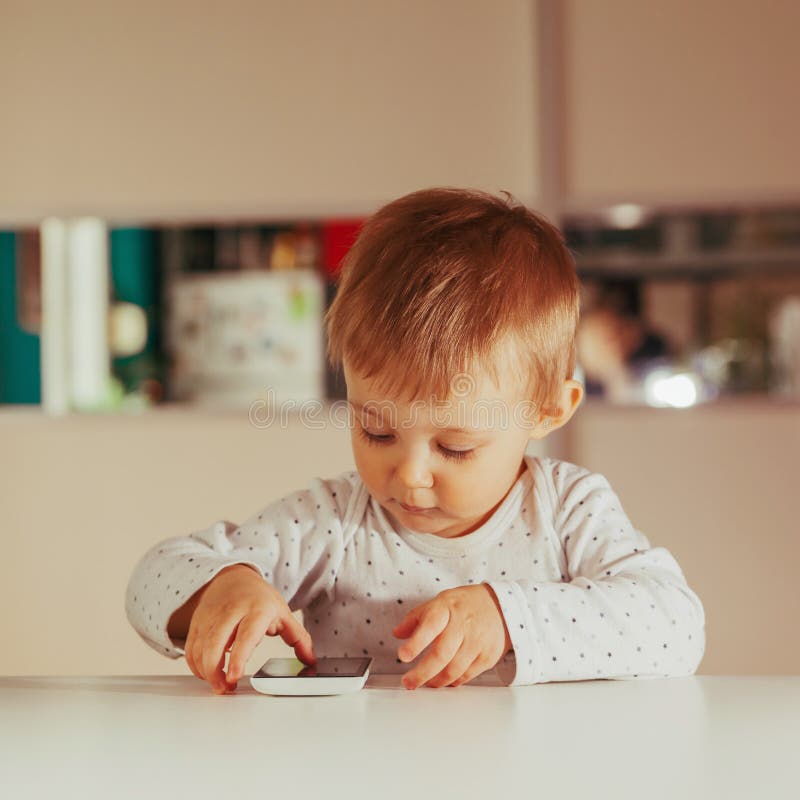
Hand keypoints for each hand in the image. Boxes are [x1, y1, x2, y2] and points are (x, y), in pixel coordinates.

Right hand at [182, 564, 315, 694]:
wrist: (233, 577)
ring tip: (217, 684)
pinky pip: (190, 647)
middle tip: (224, 688)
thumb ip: (298, 639)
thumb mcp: (283, 614)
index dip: (238, 658)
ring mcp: (211, 616)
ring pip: (199, 647)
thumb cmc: (259, 598)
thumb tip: (310, 661)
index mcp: (256, 610)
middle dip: (215, 671)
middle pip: (215, 643)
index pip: (245, 635)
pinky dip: (195, 664)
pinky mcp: (197, 621)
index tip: (234, 677)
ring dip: (204, 671)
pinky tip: (206, 672)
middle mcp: (231, 611)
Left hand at [392, 584, 511, 689]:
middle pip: (441, 654)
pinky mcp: (487, 656)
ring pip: (454, 669)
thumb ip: (416, 618)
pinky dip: (453, 681)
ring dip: (436, 681)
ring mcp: (477, 641)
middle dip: (422, 673)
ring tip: (425, 683)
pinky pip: (467, 675)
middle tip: (409, 682)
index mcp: (447, 608)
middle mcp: (463, 625)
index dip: (416, 642)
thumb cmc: (465, 605)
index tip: (403, 656)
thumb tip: (397, 633)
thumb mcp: (439, 602)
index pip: (429, 625)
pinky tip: (444, 680)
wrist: (501, 607)